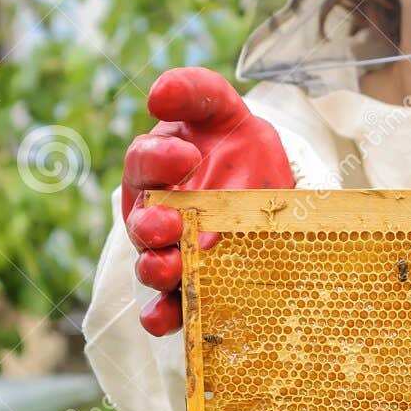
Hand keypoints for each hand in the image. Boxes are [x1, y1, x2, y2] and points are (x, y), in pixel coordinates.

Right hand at [122, 67, 294, 335]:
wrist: (269, 185)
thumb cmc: (233, 142)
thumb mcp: (221, 108)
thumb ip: (193, 91)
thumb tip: (157, 94)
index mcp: (154, 167)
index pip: (144, 161)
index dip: (159, 159)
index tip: (186, 154)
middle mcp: (155, 213)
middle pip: (141, 222)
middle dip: (152, 224)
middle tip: (171, 221)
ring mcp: (170, 252)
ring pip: (152, 266)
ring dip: (157, 270)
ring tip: (171, 267)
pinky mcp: (192, 285)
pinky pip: (168, 307)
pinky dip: (163, 316)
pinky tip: (165, 319)